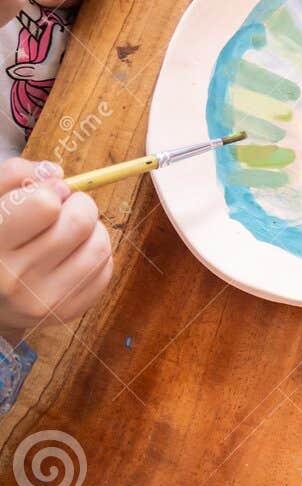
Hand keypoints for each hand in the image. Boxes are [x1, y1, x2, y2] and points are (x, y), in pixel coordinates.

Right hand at [0, 158, 112, 341]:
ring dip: (93, 229)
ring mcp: (44, 299)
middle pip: (79, 223)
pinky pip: (104, 270)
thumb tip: (57, 173)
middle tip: (65, 206)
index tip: (46, 192)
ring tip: (72, 228)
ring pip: (99, 246)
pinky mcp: (67, 311)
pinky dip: (96, 253)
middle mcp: (14, 277)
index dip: (51, 189)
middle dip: (79, 204)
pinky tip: (75, 251)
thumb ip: (13, 176)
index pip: (44, 205)